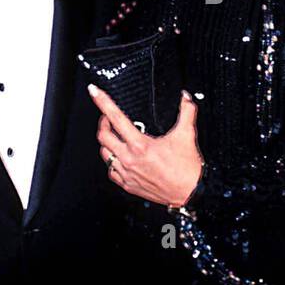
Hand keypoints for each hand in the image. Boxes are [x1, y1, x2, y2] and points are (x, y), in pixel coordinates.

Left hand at [89, 84, 202, 207]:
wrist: (190, 193)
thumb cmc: (187, 168)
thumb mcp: (186, 135)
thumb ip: (186, 112)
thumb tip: (185, 97)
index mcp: (140, 145)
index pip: (115, 118)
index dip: (102, 101)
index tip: (94, 91)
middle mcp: (129, 159)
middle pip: (102, 136)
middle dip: (103, 123)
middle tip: (107, 118)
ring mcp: (127, 173)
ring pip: (104, 154)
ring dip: (107, 143)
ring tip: (115, 137)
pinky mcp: (128, 185)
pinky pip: (111, 171)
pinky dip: (112, 162)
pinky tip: (119, 158)